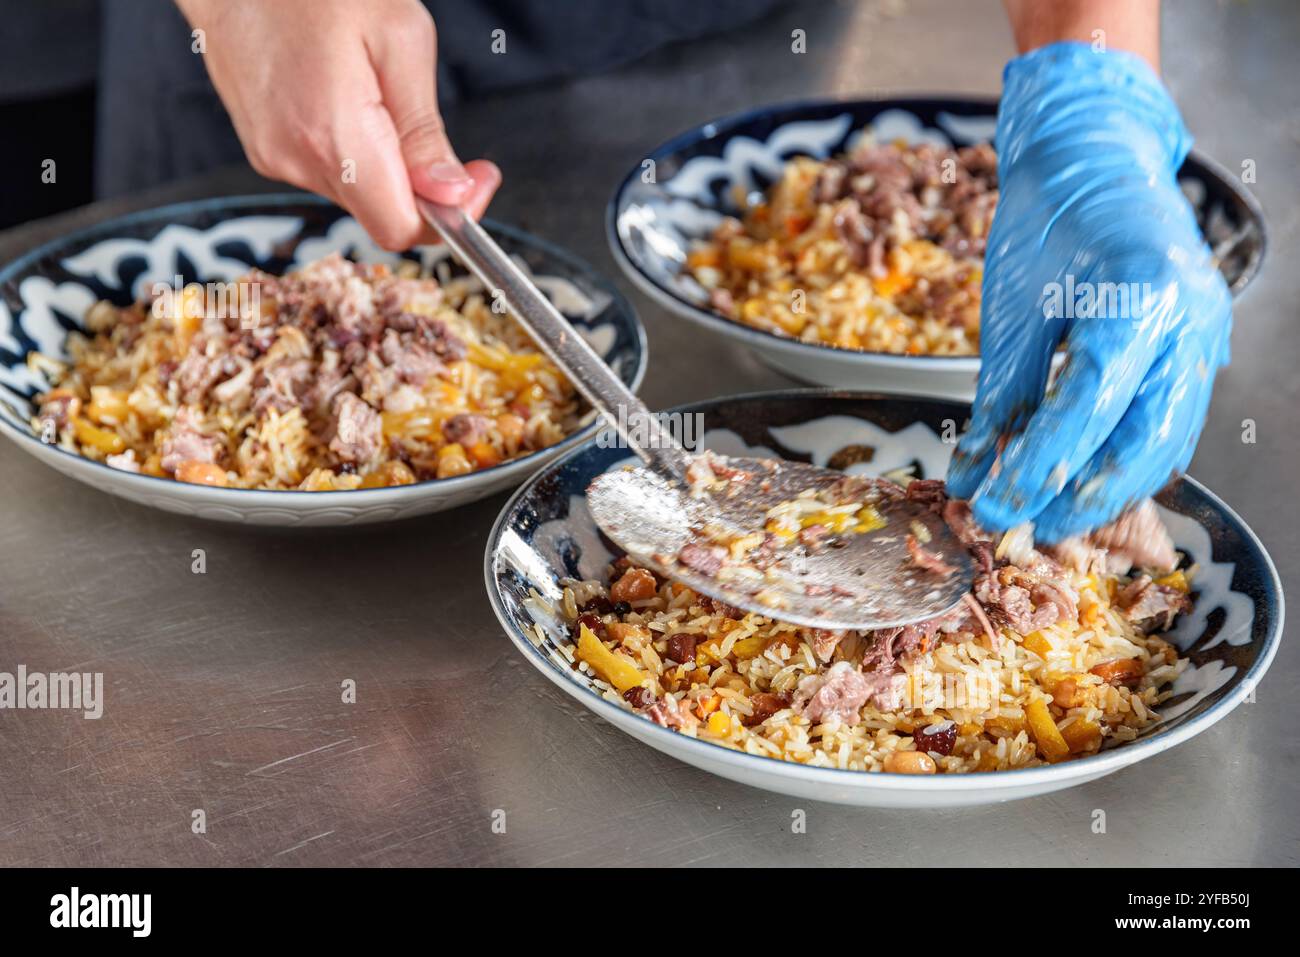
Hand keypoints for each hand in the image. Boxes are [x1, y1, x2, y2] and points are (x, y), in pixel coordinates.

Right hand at [177, 0, 499, 249]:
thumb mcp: (399, 38)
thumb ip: (425, 131)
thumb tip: (450, 195)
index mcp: (333, 137)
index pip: (398, 227)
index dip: (447, 217)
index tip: (474, 179)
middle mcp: (294, 159)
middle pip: (381, 212)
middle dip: (423, 186)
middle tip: (443, 135)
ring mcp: (273, 155)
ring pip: (357, 194)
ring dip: (387, 163)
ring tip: (381, 93)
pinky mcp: (264, 146)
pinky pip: (327, 170)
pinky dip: (355, 150)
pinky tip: (352, 98)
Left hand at [946, 42, 1231, 541]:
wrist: (1094, 158)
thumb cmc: (1045, 221)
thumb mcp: (1011, 310)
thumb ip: (1001, 398)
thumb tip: (975, 479)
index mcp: (1140, 294)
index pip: (1089, 406)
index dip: (1041, 467)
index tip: (996, 507)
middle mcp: (1190, 320)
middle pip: (1146, 442)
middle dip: (1085, 497)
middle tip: (1028, 527)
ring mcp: (1204, 335)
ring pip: (1168, 442)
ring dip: (1110, 489)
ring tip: (1050, 514)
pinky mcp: (1199, 348)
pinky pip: (1170, 422)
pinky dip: (1126, 458)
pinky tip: (1083, 479)